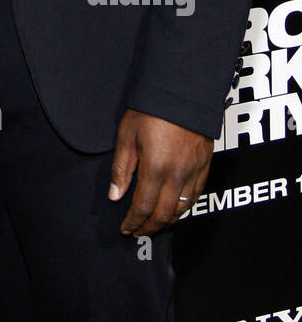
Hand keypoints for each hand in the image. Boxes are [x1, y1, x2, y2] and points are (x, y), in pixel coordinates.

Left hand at [109, 108, 212, 236]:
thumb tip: (115, 195)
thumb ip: (122, 169)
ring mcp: (194, 170)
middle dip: (150, 227)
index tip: (126, 229)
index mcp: (156, 168)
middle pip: (165, 214)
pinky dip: (185, 207)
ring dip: (168, 221)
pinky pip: (197, 194)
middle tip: (139, 232)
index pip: (143, 207)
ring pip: (183, 208)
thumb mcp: (127, 135)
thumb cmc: (151, 108)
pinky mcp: (205, 164)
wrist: (181, 90)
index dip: (134, 221)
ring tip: (155, 225)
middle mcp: (178, 174)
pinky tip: (176, 209)